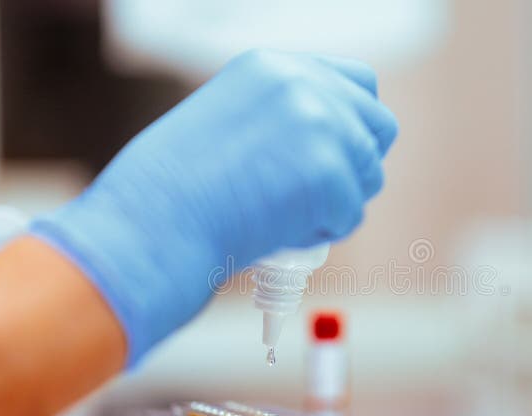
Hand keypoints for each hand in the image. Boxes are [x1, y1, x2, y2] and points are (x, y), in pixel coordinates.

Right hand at [31, 50, 397, 364]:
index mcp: (275, 67)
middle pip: (378, 126)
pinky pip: (352, 215)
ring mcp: (319, 124)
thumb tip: (333, 144)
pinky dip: (323, 233)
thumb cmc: (177, 188)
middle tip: (316, 196)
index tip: (337, 154)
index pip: (358, 83)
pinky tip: (278, 230)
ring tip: (282, 215)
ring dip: (337, 204)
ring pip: (369, 175)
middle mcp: (303, 83)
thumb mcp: (231, 121)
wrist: (153, 223)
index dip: (356, 124)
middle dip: (356, 166)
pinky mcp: (328, 172)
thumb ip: (283, 119)